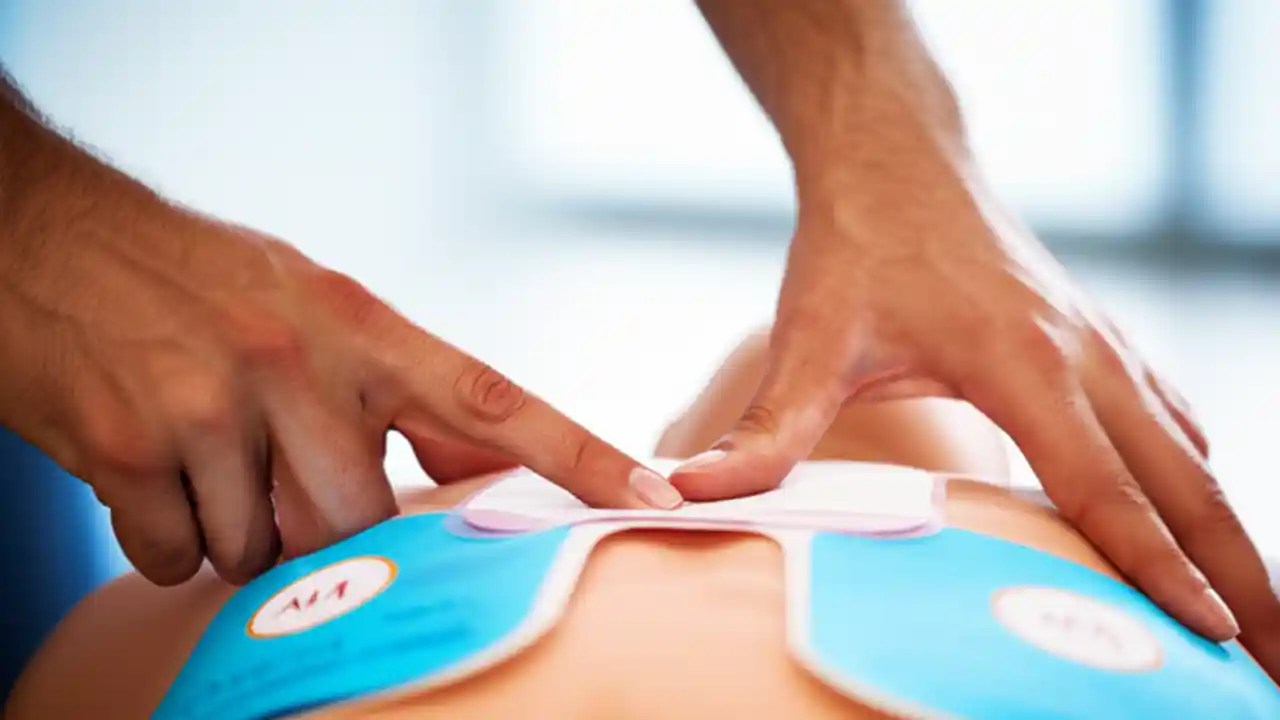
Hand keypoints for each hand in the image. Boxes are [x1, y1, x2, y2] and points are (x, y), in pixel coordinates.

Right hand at [0, 141, 680, 586]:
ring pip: (261, 551)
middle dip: (318, 525)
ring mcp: (212, 406)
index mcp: (359, 325)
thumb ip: (381, 387)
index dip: (579, 456)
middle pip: (359, 520)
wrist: (38, 230)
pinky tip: (145, 468)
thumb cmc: (191, 277)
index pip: (492, 401)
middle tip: (269, 469)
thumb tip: (452, 473)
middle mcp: (297, 364)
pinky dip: (162, 535)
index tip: (650, 495)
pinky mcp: (125, 448)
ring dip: (233, 528)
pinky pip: (175, 558)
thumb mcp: (306, 303)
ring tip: (199, 449)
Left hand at [669, 176, 1279, 671]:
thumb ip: (762, 433)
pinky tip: (1202, 506)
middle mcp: (1083, 354)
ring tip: (1259, 610)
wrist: (896, 158)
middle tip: (1274, 656)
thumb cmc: (855, 244)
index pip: (1106, 490)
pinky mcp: (1095, 333)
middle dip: (1239, 573)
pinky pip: (1168, 412)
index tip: (1215, 635)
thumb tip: (688, 495)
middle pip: (1185, 484)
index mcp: (1024, 364)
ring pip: (1192, 453)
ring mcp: (1100, 340)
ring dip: (1229, 532)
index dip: (1160, 570)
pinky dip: (1195, 472)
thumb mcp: (807, 341)